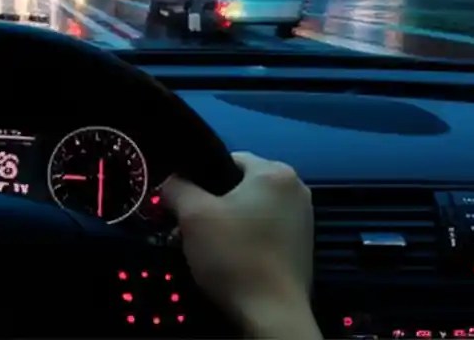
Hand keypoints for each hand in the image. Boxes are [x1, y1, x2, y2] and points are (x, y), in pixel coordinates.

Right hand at [161, 152, 317, 338]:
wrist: (270, 312)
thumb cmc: (234, 255)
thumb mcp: (193, 215)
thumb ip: (176, 187)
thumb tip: (170, 181)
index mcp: (275, 172)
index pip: (227, 160)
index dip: (200, 179)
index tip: (185, 203)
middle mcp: (296, 189)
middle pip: (240, 185)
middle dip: (214, 203)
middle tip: (191, 226)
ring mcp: (304, 218)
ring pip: (252, 208)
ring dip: (229, 221)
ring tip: (208, 245)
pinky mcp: (302, 245)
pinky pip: (266, 228)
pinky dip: (247, 237)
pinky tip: (231, 257)